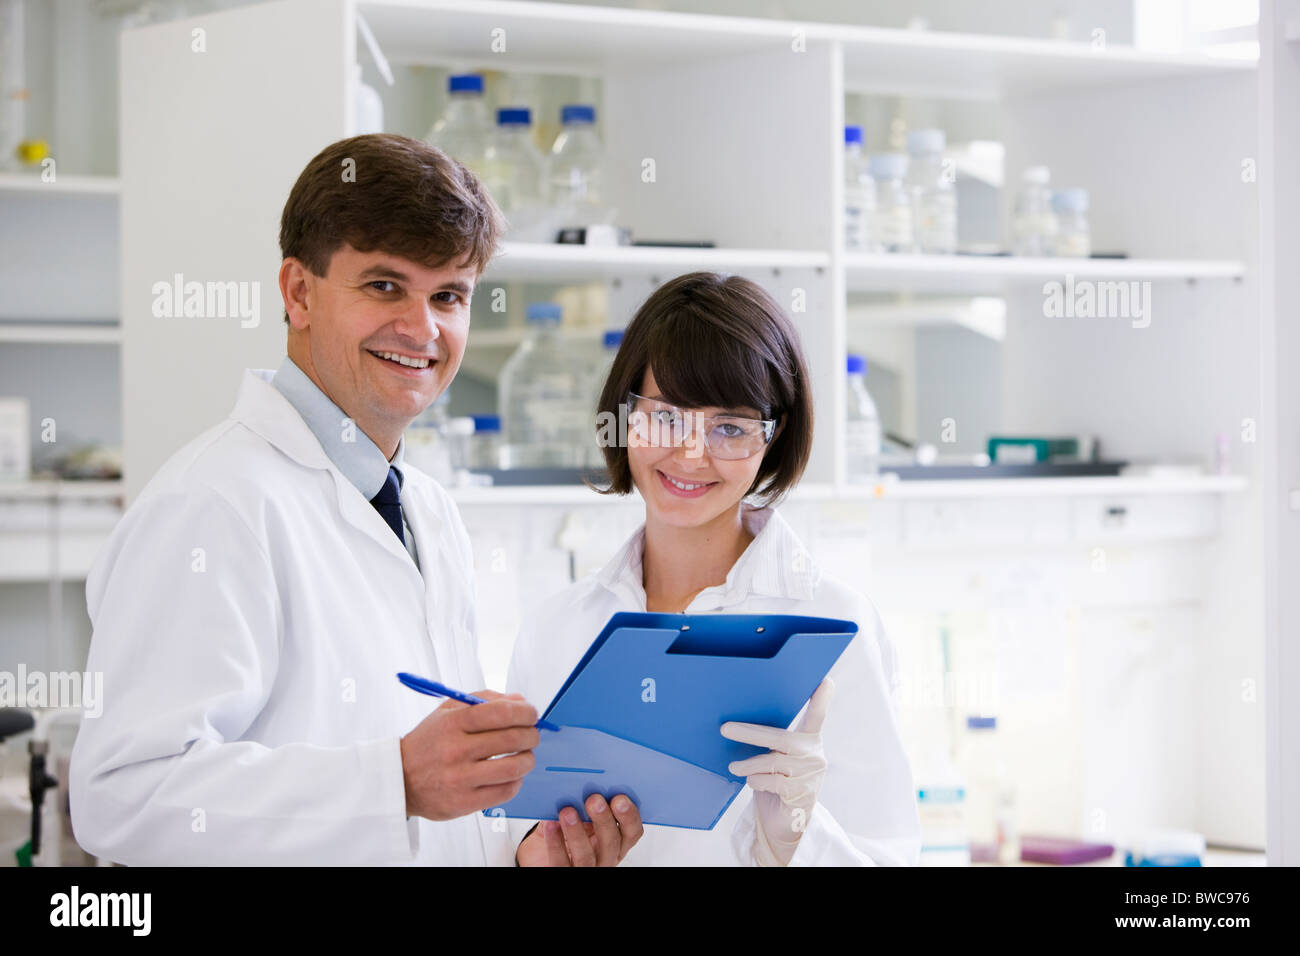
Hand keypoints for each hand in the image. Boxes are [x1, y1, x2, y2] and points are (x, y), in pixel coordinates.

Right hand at [400, 690, 539, 820]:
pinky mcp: (464, 803)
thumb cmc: (428, 743)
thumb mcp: (447, 711)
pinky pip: (506, 791)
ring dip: (528, 759)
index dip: (524, 712)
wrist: (399, 780)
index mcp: (452, 723)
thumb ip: (483, 700)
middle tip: (532, 734)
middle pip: (512, 739)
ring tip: (525, 755)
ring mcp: (460, 779)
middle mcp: (456, 750)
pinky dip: (516, 781)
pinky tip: (511, 774)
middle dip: (532, 735)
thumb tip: (519, 700)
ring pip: (514, 767)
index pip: (501, 713)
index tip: (531, 714)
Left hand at [515, 793, 643, 865]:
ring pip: (586, 856)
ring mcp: (587, 869)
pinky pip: (561, 862)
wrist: (541, 858)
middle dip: (604, 820)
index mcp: (616, 841)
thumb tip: (578, 780)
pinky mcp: (566, 874)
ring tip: (567, 811)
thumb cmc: (565, 835)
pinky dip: (555, 843)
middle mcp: (605, 857)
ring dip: (577, 832)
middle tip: (594, 800)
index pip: (632, 832)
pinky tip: (551, 826)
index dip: (629, 817)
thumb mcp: (579, 817)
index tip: (620, 798)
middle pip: (612, 843)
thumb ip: (582, 803)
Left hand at [720, 678, 833, 866]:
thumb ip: (772, 743)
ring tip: (734, 766)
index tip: (826, 681)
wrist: (786, 824)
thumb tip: (735, 725)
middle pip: (780, 737)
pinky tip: (753, 783)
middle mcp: (814, 755)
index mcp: (809, 741)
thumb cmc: (777, 783)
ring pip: (772, 762)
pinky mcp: (801, 794)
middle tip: (725, 729)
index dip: (821, 699)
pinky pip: (770, 781)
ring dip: (748, 764)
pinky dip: (756, 781)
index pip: (817, 716)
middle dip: (749, 733)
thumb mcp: (777, 758)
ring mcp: (809, 775)